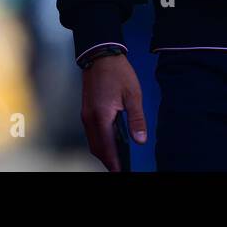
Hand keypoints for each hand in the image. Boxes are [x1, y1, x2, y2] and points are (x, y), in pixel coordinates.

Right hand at [80, 53, 147, 170]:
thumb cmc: (118, 72)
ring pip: (93, 141)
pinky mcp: (86, 110)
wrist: (100, 54)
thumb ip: (136, 119)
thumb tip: (140, 140)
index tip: (121, 171)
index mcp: (101, 116)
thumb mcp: (133, 95)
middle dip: (108, 160)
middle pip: (97, 148)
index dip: (115, 163)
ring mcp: (86, 114)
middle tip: (121, 167)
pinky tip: (111, 141)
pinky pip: (91, 132)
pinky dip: (100, 141)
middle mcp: (89, 118)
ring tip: (118, 158)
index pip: (107, 148)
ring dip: (104, 151)